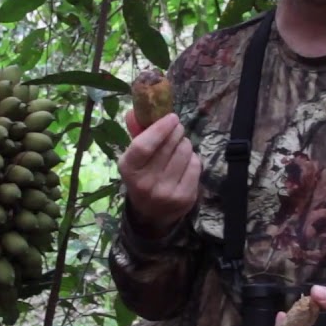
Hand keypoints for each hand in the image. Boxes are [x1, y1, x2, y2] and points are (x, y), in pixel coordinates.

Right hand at [118, 109, 200, 237]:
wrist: (151, 214)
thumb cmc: (142, 177)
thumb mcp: (134, 158)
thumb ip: (136, 134)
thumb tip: (133, 111)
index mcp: (129, 169)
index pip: (144, 144)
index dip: (160, 128)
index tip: (172, 117)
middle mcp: (146, 183)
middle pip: (169, 146)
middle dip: (177, 132)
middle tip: (177, 128)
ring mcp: (166, 192)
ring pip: (185, 154)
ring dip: (185, 144)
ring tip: (180, 146)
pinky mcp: (185, 198)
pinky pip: (196, 166)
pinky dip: (193, 158)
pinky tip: (186, 161)